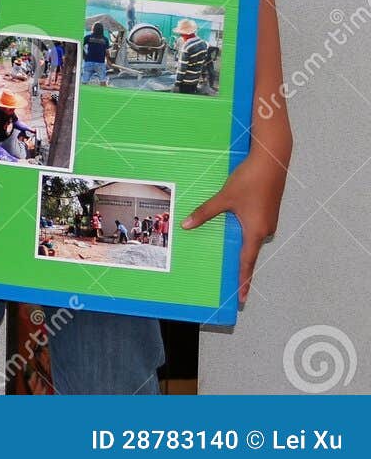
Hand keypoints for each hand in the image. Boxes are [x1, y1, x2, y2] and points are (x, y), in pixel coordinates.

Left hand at [183, 153, 287, 304]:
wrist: (272, 160)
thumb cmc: (250, 180)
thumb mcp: (224, 197)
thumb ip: (205, 212)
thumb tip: (186, 225)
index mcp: (256, 231)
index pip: (247, 262)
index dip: (244, 280)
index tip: (242, 298)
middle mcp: (265, 229)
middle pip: (248, 251)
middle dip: (239, 264)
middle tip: (229, 281)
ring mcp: (267, 220)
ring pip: (250, 237)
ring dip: (239, 244)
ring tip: (225, 255)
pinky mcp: (267, 210)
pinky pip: (252, 226)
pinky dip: (242, 231)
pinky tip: (231, 227)